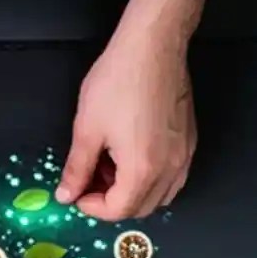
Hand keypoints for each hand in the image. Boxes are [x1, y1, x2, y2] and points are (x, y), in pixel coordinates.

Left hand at [56, 0, 204, 219]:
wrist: (152, 47)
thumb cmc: (120, 81)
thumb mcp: (87, 128)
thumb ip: (77, 168)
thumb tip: (67, 193)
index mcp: (143, 170)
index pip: (118, 210)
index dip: (92, 207)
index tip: (77, 192)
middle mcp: (170, 169)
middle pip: (140, 208)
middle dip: (111, 201)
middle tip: (89, 179)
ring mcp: (184, 156)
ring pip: (159, 195)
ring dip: (131, 190)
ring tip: (109, 165)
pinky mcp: (189, 142)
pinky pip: (172, 176)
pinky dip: (150, 177)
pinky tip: (130, 154)